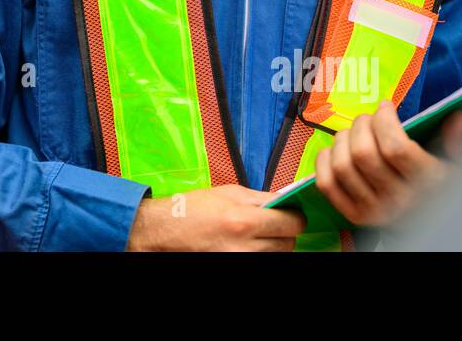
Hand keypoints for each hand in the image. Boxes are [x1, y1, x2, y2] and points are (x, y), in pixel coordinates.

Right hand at [126, 184, 305, 250]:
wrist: (165, 231)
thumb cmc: (193, 209)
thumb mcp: (228, 193)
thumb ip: (261, 199)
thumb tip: (285, 201)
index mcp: (244, 220)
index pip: (292, 224)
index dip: (295, 217)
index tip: (291, 214)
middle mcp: (245, 247)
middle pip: (288, 244)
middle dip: (284, 232)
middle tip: (271, 224)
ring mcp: (240, 261)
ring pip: (277, 255)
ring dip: (273, 245)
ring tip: (255, 235)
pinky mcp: (237, 267)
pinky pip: (262, 261)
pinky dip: (260, 253)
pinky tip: (248, 245)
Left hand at [314, 102, 461, 226]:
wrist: (427, 227)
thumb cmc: (442, 191)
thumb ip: (459, 145)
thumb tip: (457, 117)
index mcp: (428, 185)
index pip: (396, 148)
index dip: (385, 120)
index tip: (385, 106)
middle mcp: (400, 201)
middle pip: (364, 153)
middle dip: (361, 124)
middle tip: (368, 118)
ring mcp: (375, 211)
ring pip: (342, 165)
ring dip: (342, 139)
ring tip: (352, 132)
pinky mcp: (355, 216)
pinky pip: (327, 184)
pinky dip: (324, 161)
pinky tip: (334, 149)